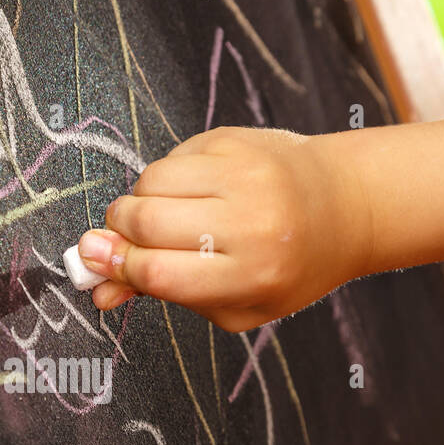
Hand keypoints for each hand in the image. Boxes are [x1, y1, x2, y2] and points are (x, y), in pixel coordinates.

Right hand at [74, 126, 373, 330]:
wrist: (345, 204)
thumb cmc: (288, 266)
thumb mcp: (236, 304)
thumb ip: (169, 299)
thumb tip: (100, 292)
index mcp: (253, 274)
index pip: (160, 273)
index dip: (119, 269)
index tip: (98, 263)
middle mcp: (251, 222)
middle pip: (147, 224)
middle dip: (119, 233)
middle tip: (123, 240)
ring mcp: (244, 174)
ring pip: (150, 183)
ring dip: (139, 202)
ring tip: (165, 216)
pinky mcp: (235, 140)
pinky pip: (170, 158)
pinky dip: (164, 178)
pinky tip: (190, 191)